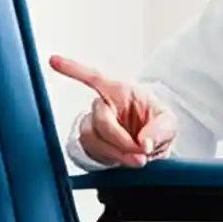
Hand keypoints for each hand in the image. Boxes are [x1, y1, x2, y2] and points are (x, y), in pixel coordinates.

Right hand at [49, 55, 176, 166]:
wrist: (149, 146)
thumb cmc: (156, 125)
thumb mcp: (168, 123)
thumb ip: (160, 130)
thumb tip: (145, 143)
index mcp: (120, 91)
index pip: (94, 77)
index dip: (73, 69)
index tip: (53, 60)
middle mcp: (104, 105)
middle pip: (101, 119)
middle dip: (121, 140)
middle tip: (141, 153)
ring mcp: (94, 124)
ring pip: (93, 138)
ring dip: (115, 153)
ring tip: (137, 160)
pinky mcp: (90, 143)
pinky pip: (92, 152)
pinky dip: (110, 160)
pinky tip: (124, 160)